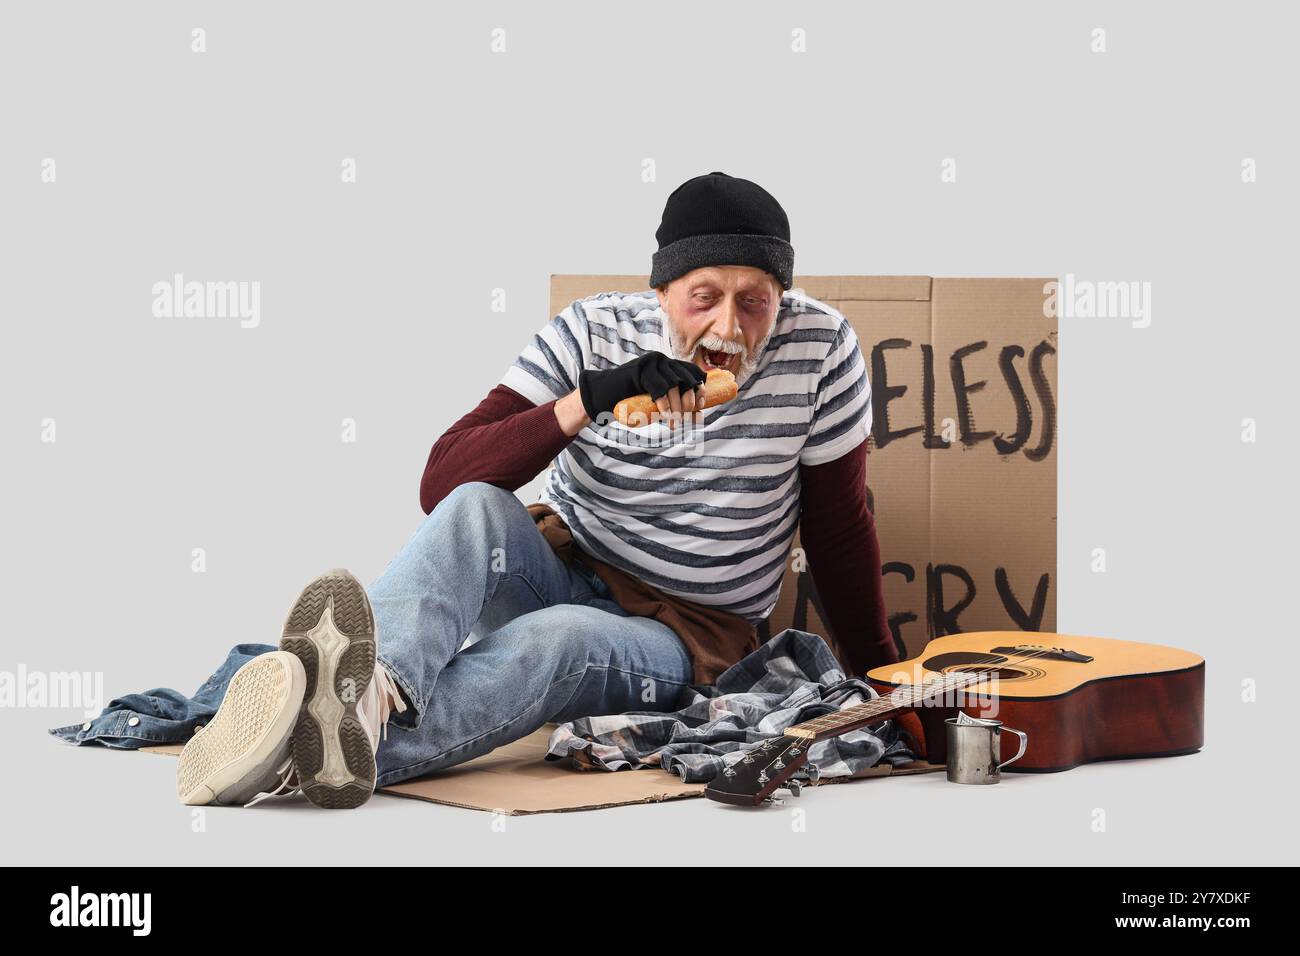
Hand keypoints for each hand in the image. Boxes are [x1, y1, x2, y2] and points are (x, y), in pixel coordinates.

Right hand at [578, 351, 706, 425]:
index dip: (700, 388)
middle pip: (685, 379)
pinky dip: (664, 403)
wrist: (602, 394)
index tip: (700, 406)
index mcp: (667, 364)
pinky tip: (665, 415)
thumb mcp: (656, 398)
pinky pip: (658, 387)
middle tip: (685, 420)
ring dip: (677, 407)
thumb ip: (671, 399)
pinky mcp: (639, 371)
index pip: (692, 372)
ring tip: (674, 423)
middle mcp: (661, 360)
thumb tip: (696, 413)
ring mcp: (649, 363)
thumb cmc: (629, 399)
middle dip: (689, 401)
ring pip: (674, 385)